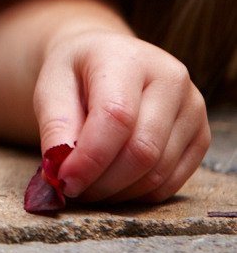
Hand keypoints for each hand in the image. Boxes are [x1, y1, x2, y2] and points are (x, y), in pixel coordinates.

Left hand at [34, 27, 208, 203]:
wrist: (106, 59)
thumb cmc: (76, 74)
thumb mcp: (50, 87)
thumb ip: (55, 126)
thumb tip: (60, 172)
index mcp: (129, 60)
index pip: (117, 117)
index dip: (90, 158)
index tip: (65, 181)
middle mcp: (171, 80)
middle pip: (142, 150)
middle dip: (103, 181)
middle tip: (73, 189)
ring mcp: (193, 108)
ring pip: (159, 172)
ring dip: (118, 191)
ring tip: (88, 185)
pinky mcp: (201, 135)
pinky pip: (172, 182)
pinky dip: (138, 193)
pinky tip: (113, 185)